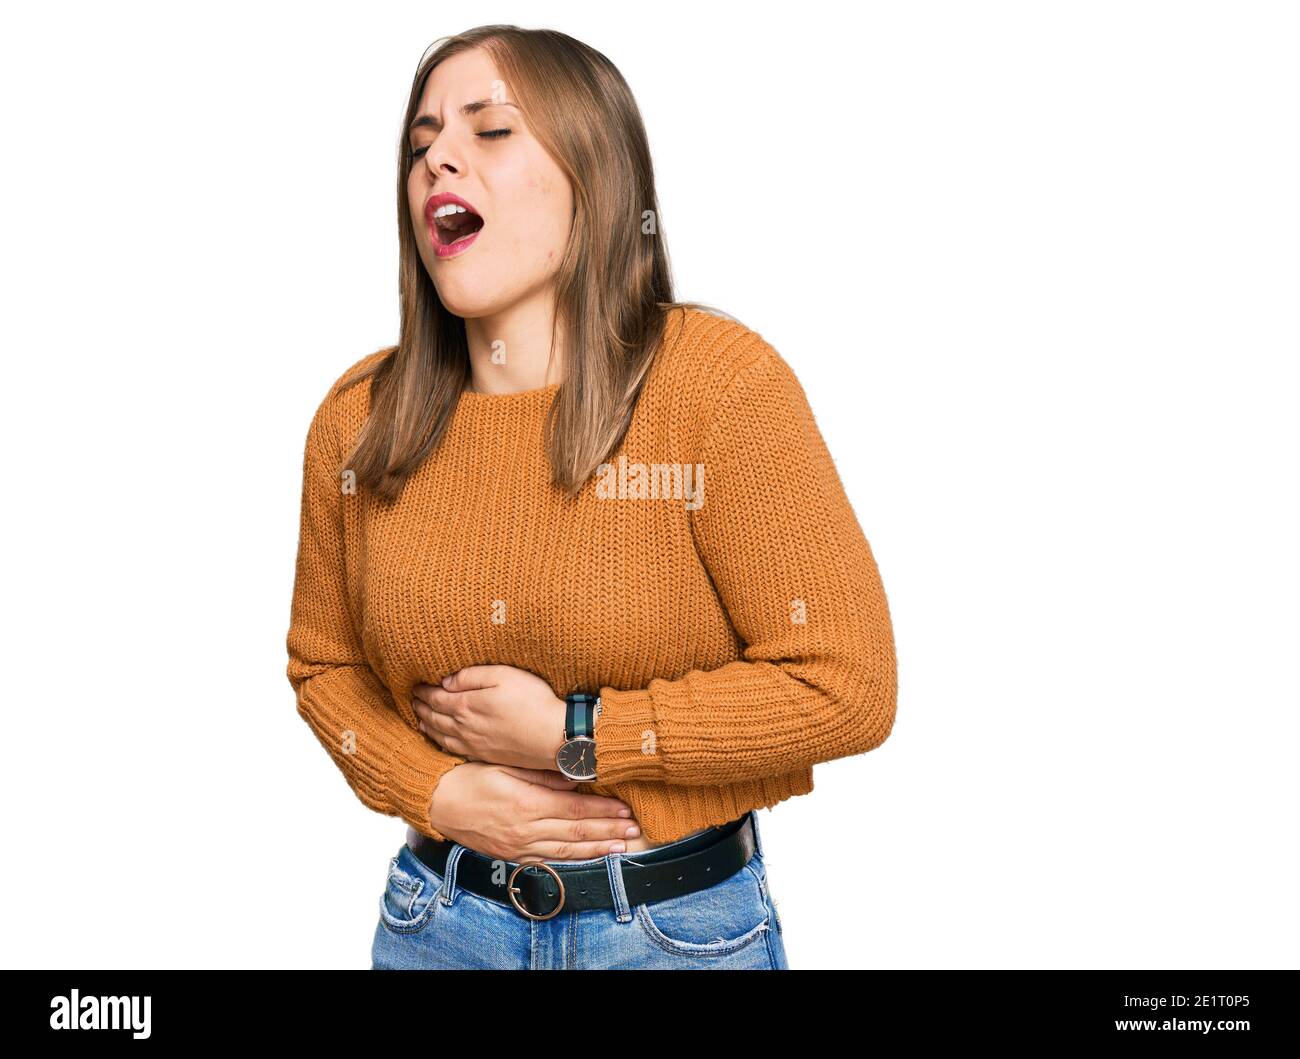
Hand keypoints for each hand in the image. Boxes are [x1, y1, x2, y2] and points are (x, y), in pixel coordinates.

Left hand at [412, 664, 566, 771]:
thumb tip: (446, 681)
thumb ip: (472, 676)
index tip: (415, 685)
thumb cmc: (533, 702)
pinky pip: (453, 749)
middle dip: (421, 707)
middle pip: (434, 717)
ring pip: (441, 735)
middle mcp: (465, 727)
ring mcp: (474, 744)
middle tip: (412, 699)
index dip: (423, 691)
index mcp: (467, 705)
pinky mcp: (484, 755)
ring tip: (420, 718)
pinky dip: (441, 743)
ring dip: (428, 725)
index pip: (436, 698)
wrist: (553, 738)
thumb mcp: (503, 676)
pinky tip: (441, 740)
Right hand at [428, 762, 640, 861]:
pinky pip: (548, 860)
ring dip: (597, 848)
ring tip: (620, 846)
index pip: (576, 808)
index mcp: (528, 803)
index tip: (624, 808)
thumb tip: (573, 777)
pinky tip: (587, 856)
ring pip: (567, 849)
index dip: (603, 809)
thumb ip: (541, 774)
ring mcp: (520, 846)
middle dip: (609, 830)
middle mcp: (527, 828)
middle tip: (633, 828)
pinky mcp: (513, 855)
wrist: (440, 804)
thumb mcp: (505, 765)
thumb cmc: (471, 777)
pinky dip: (571, 859)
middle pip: (578, 830)